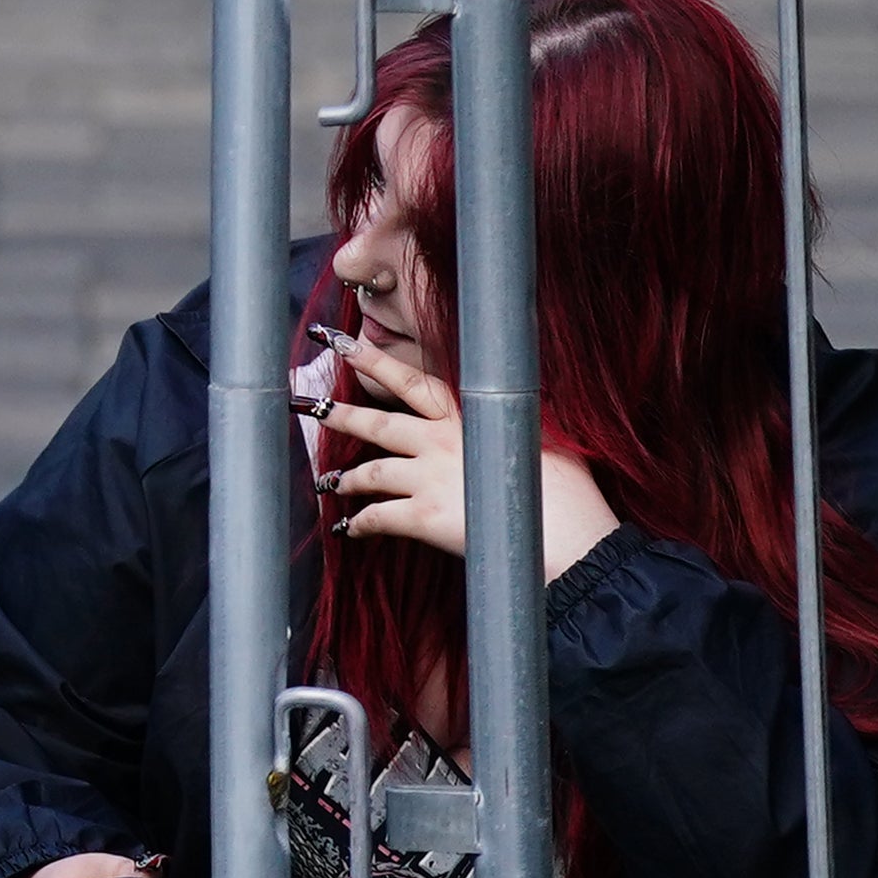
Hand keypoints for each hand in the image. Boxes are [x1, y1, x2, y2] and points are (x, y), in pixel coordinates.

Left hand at [313, 328, 621, 581]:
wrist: (573, 537)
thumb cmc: (568, 489)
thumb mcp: (544, 434)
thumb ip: (510, 416)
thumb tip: (508, 401)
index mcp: (469, 415)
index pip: (410, 379)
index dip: (372, 360)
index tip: (339, 341)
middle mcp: (442, 440)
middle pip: (376, 421)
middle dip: (336, 414)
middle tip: (304, 405)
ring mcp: (430, 477)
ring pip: (369, 472)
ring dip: (343, 478)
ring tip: (326, 481)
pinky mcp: (424, 517)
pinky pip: (377, 517)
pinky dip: (358, 524)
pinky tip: (348, 530)